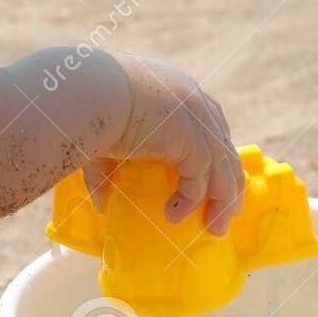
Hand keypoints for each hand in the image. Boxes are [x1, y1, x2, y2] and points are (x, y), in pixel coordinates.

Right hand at [86, 54, 244, 234]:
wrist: (88, 90)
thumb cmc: (88, 103)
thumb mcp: (103, 135)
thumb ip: (106, 169)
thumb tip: (101, 204)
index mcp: (176, 89)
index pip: (209, 122)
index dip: (215, 152)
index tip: (215, 179)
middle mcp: (194, 99)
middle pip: (224, 146)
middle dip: (229, 181)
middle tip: (228, 211)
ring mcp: (197, 118)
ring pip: (222, 167)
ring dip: (222, 201)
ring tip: (214, 228)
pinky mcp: (192, 139)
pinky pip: (199, 179)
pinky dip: (190, 200)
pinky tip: (173, 216)